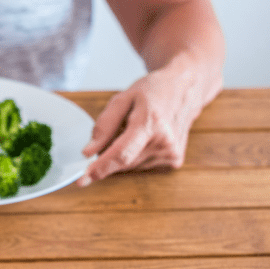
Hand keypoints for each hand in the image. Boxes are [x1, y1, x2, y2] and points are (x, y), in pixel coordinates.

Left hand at [76, 66, 202, 186]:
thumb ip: (104, 126)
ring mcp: (172, 153)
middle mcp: (164, 142)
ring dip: (123, 154)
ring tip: (135, 130)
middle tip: (111, 135)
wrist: (186, 89)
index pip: (121, 154)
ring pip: (131, 166)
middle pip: (123, 162)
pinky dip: (135, 155)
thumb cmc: (153, 91)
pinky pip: (142, 165)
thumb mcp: (122, 99)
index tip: (83, 179)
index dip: (100, 167)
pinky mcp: (175, 160)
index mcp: (150, 123)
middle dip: (108, 156)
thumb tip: (88, 152)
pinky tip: (145, 138)